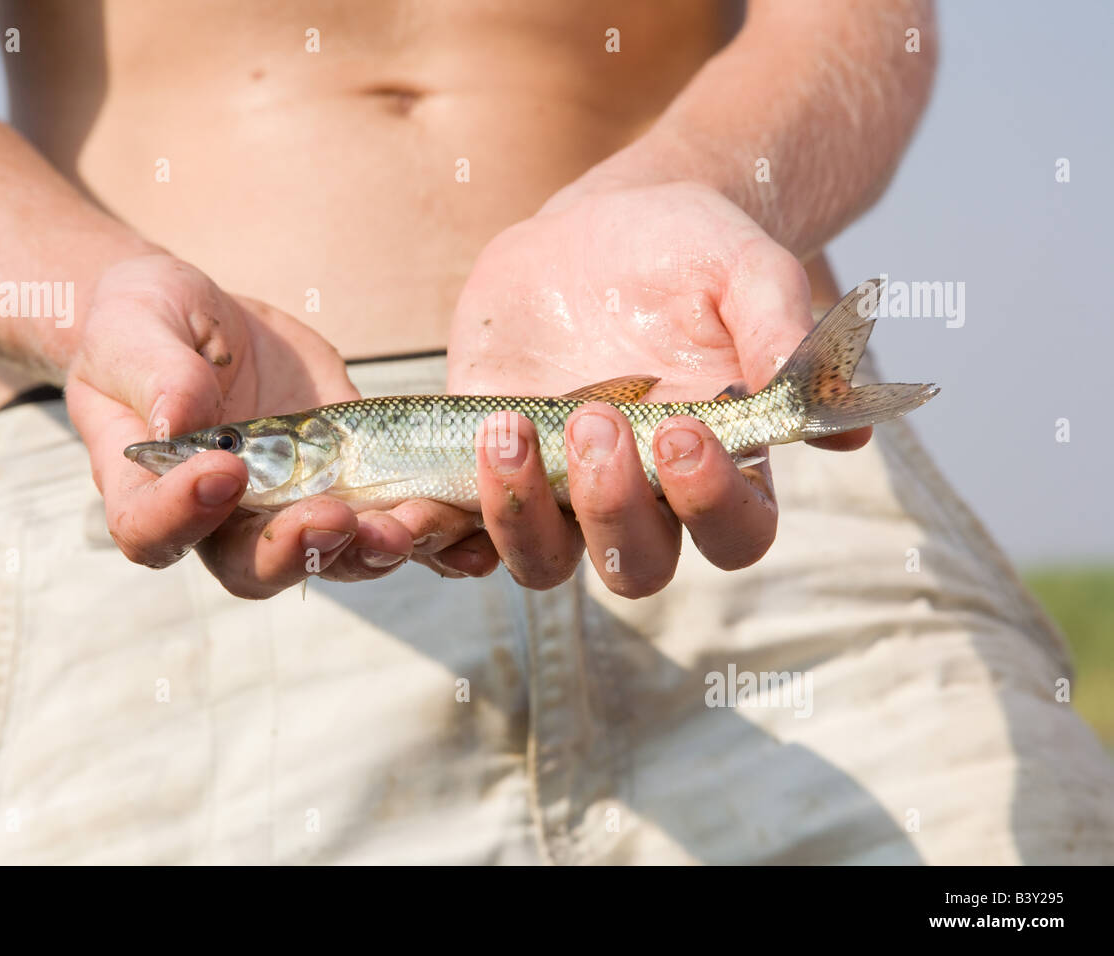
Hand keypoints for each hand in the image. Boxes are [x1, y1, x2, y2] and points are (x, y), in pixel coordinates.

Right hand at [66, 255, 488, 597]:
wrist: (209, 323)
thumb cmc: (147, 322)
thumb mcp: (135, 325)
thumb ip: (155, 373)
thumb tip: (182, 419)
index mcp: (149, 489)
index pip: (151, 529)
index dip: (182, 516)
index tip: (222, 472)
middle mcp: (222, 521)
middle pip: (254, 566)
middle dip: (298, 549)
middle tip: (334, 517)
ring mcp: (293, 509)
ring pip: (334, 557)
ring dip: (372, 549)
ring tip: (405, 523)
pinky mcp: (355, 486)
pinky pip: (392, 525)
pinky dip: (435, 537)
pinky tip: (470, 535)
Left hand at [449, 182, 868, 596]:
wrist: (599, 229)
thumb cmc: (688, 249)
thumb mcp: (744, 266)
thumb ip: (785, 332)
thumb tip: (846, 430)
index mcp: (720, 463)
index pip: (736, 531)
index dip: (713, 503)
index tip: (683, 429)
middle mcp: (643, 497)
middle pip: (636, 565)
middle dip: (614, 507)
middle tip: (596, 422)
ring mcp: (561, 489)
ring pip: (546, 562)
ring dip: (525, 513)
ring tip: (509, 424)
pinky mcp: (491, 468)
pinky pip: (469, 526)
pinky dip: (451, 521)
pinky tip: (437, 480)